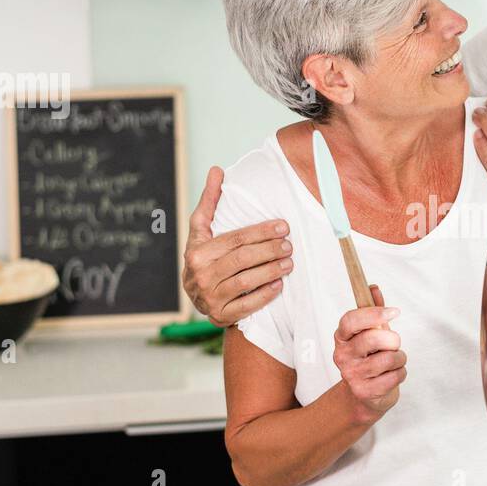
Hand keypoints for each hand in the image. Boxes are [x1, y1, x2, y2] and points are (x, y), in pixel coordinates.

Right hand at [182, 166, 293, 326]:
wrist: (196, 296)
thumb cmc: (204, 257)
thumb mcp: (202, 230)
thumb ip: (210, 201)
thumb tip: (218, 169)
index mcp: (197, 252)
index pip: (234, 239)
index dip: (261, 232)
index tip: (283, 226)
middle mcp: (200, 275)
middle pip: (242, 259)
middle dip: (269, 250)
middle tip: (290, 245)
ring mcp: (209, 297)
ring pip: (245, 282)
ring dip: (270, 271)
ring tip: (289, 263)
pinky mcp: (220, 315)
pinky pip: (246, 306)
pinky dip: (264, 295)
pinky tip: (279, 285)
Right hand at [332, 286, 406, 424]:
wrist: (366, 394)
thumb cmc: (371, 357)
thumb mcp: (372, 332)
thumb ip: (374, 311)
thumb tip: (373, 288)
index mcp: (342, 337)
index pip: (350, 320)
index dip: (373, 314)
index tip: (394, 311)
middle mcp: (342, 355)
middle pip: (373, 338)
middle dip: (393, 339)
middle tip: (393, 344)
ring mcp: (351, 374)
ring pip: (389, 359)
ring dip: (399, 358)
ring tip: (393, 361)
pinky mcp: (363, 391)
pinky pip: (394, 376)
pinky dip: (400, 374)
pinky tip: (391, 375)